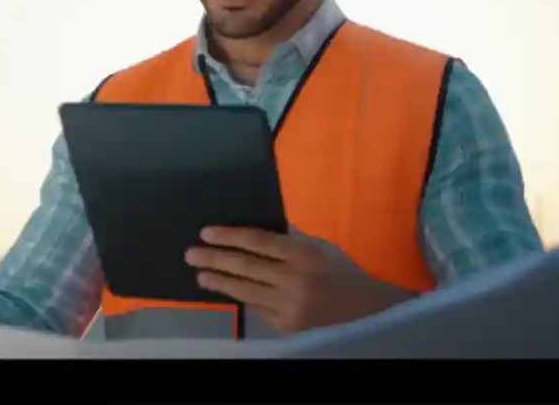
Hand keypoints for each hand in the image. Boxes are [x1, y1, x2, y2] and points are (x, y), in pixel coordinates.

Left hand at [184, 226, 414, 332]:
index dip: (229, 236)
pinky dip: (241, 298)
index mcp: (303, 253)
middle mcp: (294, 279)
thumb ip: (288, 240)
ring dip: (219, 282)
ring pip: (245, 291)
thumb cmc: (341, 272)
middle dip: (214, 259)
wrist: (367, 311)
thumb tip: (253, 233)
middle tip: (191, 254)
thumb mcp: (319, 247)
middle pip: (245, 266)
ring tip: (200, 276)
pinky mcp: (286, 326)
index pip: (257, 241)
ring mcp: (289, 305)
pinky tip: (227, 291)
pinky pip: (256, 308)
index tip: (206, 233)